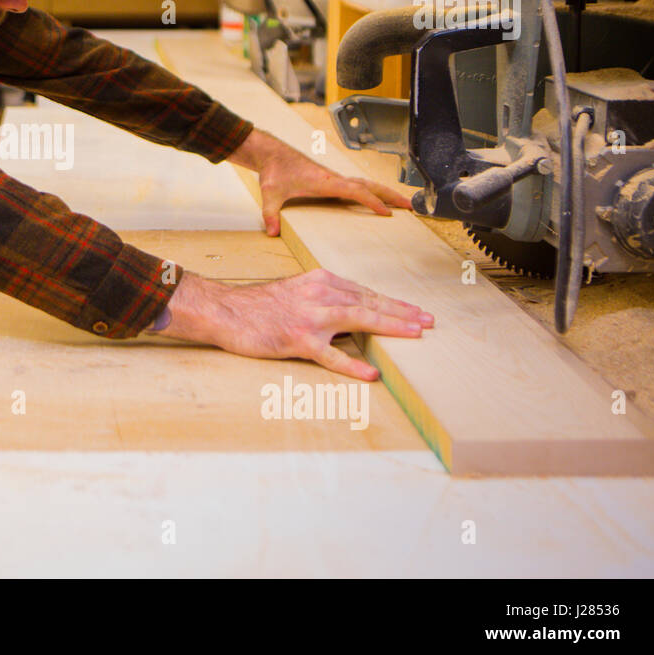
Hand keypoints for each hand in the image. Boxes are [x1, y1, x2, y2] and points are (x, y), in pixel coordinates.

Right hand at [155, 270, 433, 379]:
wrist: (225, 311)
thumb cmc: (256, 305)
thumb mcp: (295, 291)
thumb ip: (322, 297)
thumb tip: (350, 310)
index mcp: (320, 281)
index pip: (365, 292)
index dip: (393, 303)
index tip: (416, 311)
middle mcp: (319, 295)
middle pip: (369, 302)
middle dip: (402, 312)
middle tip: (428, 321)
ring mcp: (310, 317)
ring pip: (359, 320)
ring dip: (390, 327)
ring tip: (415, 335)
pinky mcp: (298, 340)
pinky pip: (330, 354)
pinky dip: (352, 364)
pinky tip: (370, 373)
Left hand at [229, 129, 412, 235]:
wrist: (272, 154)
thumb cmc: (274, 172)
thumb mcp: (270, 194)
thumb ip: (271, 213)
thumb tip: (272, 232)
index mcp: (325, 181)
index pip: (355, 192)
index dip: (372, 202)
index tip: (387, 213)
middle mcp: (334, 178)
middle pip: (370, 185)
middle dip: (391, 196)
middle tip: (411, 206)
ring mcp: (335, 178)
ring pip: (366, 184)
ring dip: (385, 192)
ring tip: (403, 203)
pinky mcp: (332, 179)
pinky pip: (358, 185)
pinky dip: (372, 191)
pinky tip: (378, 199)